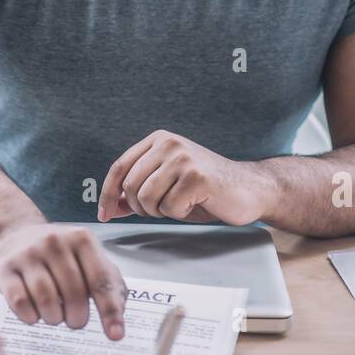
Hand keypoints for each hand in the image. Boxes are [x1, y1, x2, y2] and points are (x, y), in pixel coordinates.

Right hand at [0, 222, 127, 339]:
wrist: (14, 235)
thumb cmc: (59, 255)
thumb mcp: (89, 260)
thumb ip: (109, 285)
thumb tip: (117, 322)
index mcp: (81, 239)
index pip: (100, 280)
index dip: (109, 311)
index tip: (115, 336)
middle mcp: (54, 241)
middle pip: (74, 292)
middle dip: (78, 317)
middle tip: (76, 322)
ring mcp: (27, 253)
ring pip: (46, 299)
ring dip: (54, 318)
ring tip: (56, 317)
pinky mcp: (4, 268)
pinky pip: (19, 302)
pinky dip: (30, 316)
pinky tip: (35, 314)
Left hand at [97, 130, 267, 224]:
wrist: (249, 189)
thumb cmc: (206, 190)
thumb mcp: (166, 186)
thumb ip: (138, 192)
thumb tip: (110, 206)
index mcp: (158, 140)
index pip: (120, 167)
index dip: (108, 194)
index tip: (104, 215)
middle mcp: (169, 144)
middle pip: (130, 186)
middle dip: (140, 207)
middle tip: (162, 209)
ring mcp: (183, 158)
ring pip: (146, 198)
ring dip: (160, 211)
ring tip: (180, 204)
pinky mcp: (196, 177)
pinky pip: (169, 208)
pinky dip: (180, 214)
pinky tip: (195, 204)